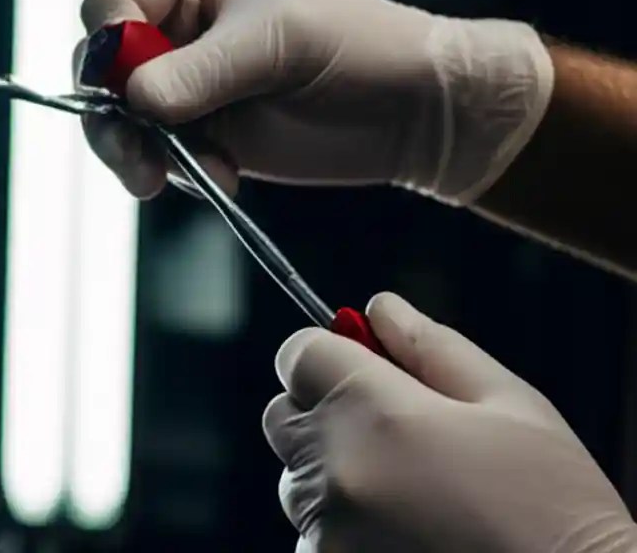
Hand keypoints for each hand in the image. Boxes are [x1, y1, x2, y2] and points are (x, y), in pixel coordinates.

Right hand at [77, 0, 552, 204]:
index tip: (134, 96)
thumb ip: (199, 73)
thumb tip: (132, 101)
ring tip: (182, 178)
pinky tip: (222, 175)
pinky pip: (152, 151)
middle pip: (99, 68)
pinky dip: (174, 171)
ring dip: (140, 154)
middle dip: (114, 119)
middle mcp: (175, 20)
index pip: (109, 8)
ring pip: (117, 118)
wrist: (413, 113)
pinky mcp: (197, 125)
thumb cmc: (359, 48)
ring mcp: (183, 77)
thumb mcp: (276, 46)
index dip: (109, 53)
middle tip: (140, 163)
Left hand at [263, 293, 636, 551]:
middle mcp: (333, 474)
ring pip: (299, 479)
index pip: (298, 354)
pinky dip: (345, 525)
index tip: (364, 366)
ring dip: (336, 473)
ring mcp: (326, 531)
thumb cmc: (554, 508)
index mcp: (373, 414)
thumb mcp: (512, 405)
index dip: (330, 353)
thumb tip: (380, 308)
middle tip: (396, 430)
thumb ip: (432, 348)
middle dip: (326, 410)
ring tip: (416, 492)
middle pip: (285, 415)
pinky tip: (408, 533)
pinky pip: (314, 532)